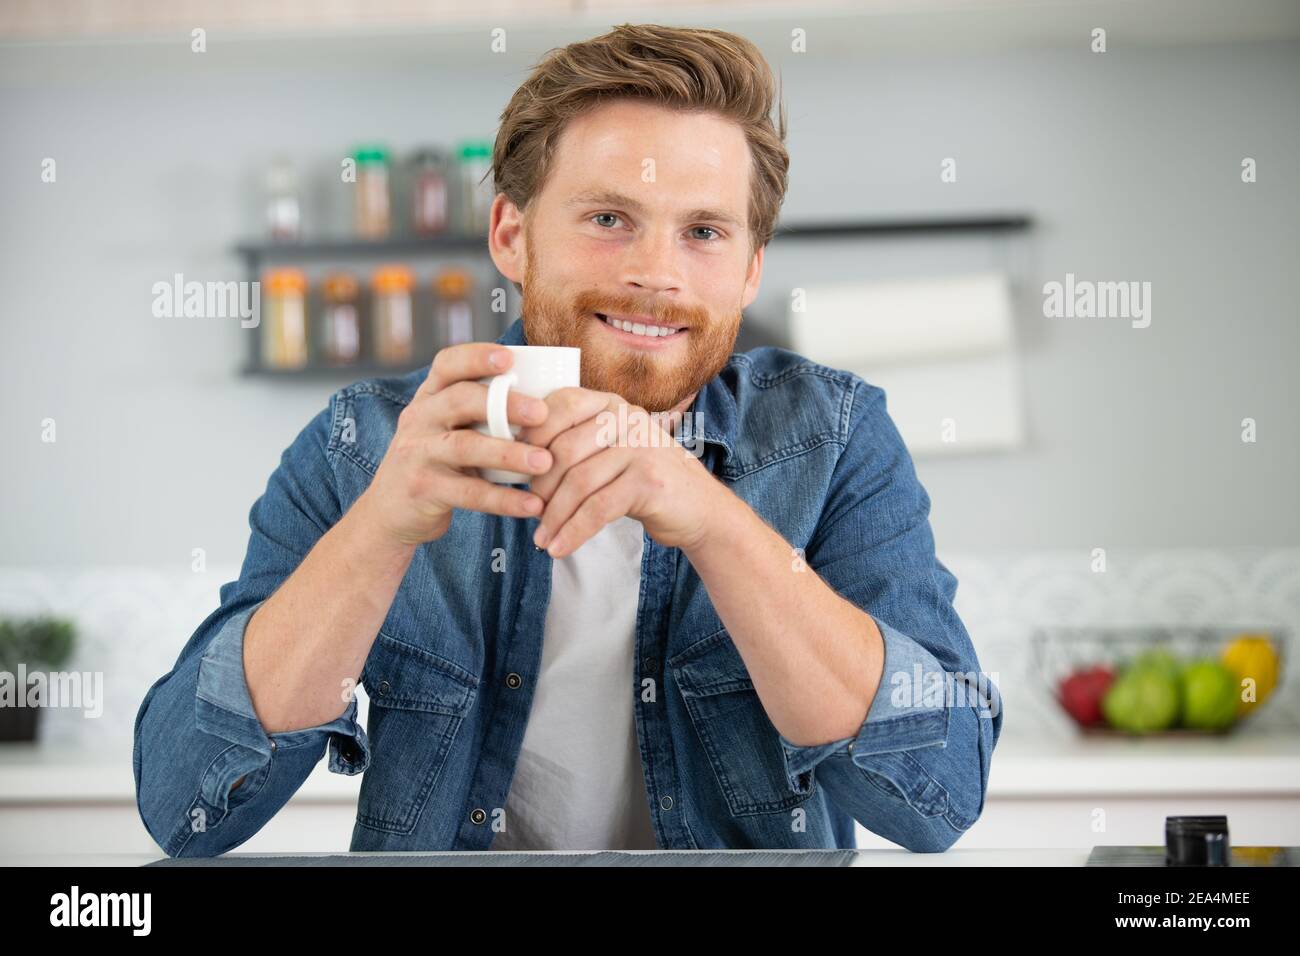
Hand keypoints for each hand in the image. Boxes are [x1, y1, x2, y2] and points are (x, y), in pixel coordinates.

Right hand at [359, 343, 555, 546]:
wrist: (391, 511)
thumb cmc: (437, 462)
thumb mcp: (447, 429)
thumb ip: (481, 413)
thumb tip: (546, 398)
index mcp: (430, 397)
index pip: (448, 364)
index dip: (477, 357)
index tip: (510, 357)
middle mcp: (420, 418)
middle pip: (461, 400)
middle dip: (504, 404)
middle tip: (542, 413)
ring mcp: (418, 453)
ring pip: (465, 446)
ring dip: (508, 453)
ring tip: (545, 461)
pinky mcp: (422, 488)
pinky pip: (468, 493)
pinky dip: (503, 499)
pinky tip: (532, 504)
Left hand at [518, 387, 723, 557]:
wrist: (699, 509)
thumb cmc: (644, 481)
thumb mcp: (611, 451)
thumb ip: (576, 444)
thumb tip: (517, 460)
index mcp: (611, 404)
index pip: (559, 405)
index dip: (531, 436)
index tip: (516, 467)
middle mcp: (626, 417)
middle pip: (563, 450)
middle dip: (540, 488)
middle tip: (530, 512)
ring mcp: (640, 446)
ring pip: (578, 483)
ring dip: (554, 517)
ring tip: (541, 538)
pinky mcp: (648, 480)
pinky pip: (597, 508)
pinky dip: (573, 532)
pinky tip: (559, 548)